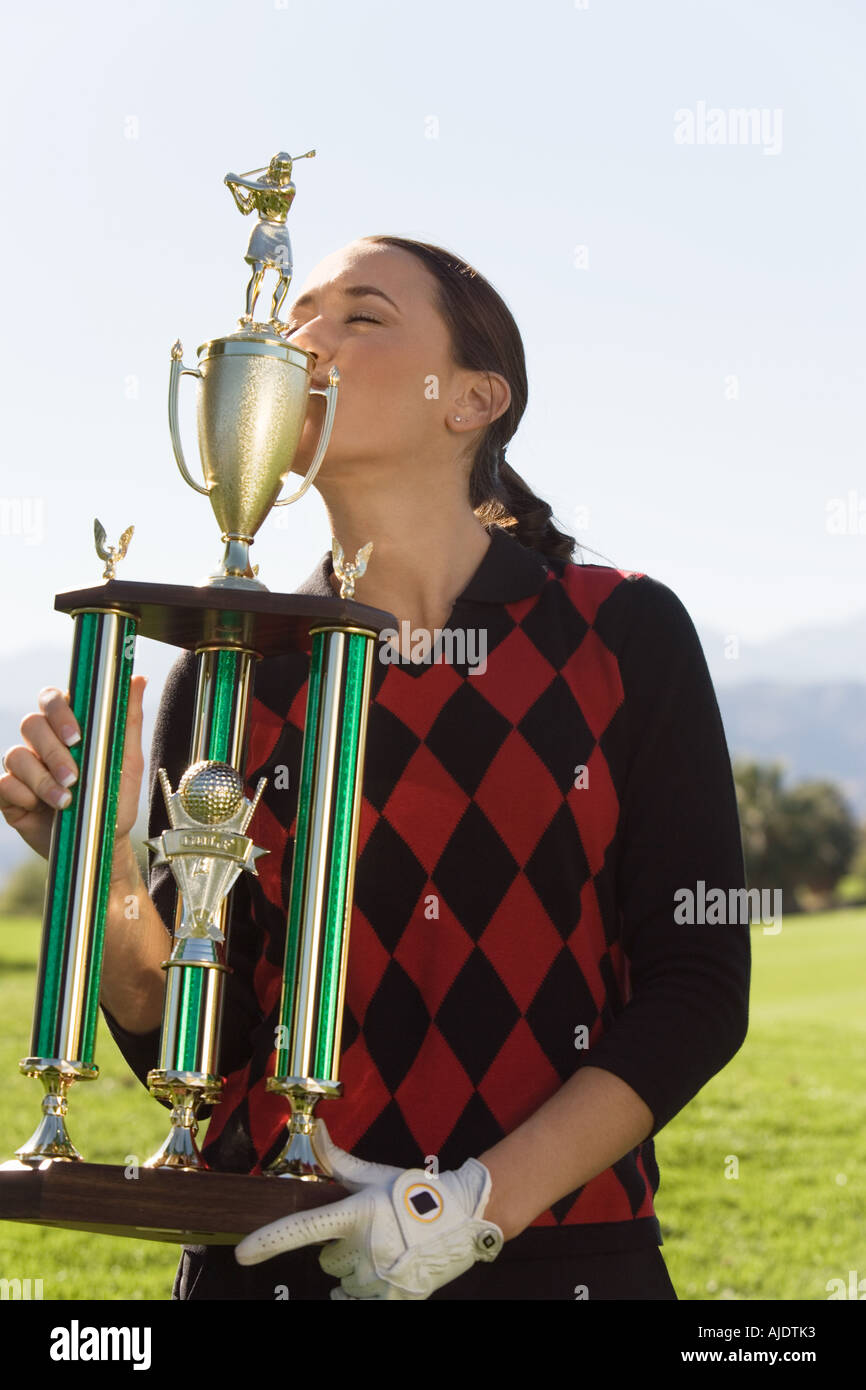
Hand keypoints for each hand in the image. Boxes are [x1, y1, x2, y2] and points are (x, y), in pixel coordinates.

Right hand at [0, 676, 146, 877]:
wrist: (100, 844)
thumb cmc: (114, 800)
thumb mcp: (128, 762)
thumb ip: (129, 720)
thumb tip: (137, 678)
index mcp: (68, 728)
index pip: (52, 699)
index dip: (59, 711)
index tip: (77, 736)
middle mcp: (42, 742)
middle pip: (31, 724)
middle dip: (53, 751)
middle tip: (74, 776)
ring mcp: (24, 767)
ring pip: (15, 755)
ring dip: (42, 779)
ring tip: (66, 801)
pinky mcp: (10, 793)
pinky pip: (2, 783)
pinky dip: (23, 795)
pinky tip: (41, 808)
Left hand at [235, 1119, 503, 1299]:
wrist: (460, 1221)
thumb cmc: (413, 1194)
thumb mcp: (375, 1175)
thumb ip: (338, 1160)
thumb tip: (315, 1128)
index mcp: (355, 1214)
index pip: (302, 1229)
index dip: (269, 1241)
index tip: (243, 1254)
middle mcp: (363, 1249)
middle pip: (326, 1259)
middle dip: (340, 1249)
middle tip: (368, 1233)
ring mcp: (377, 1278)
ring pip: (343, 1280)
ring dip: (355, 1269)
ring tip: (383, 1249)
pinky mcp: (391, 1298)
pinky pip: (357, 1299)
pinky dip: (365, 1288)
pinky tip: (385, 1269)